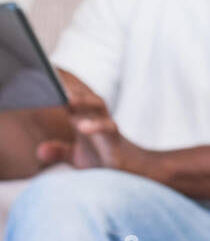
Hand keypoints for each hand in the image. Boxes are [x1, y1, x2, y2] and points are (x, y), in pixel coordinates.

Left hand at [35, 71, 151, 174]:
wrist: (138, 171)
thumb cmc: (108, 160)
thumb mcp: (79, 158)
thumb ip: (60, 151)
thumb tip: (40, 150)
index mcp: (85, 118)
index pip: (69, 96)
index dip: (57, 84)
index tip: (42, 69)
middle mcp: (97, 117)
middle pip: (83, 94)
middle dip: (68, 84)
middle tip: (51, 75)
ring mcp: (108, 127)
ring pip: (98, 106)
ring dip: (83, 100)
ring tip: (67, 97)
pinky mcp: (117, 141)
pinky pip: (108, 129)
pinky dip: (96, 126)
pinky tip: (82, 127)